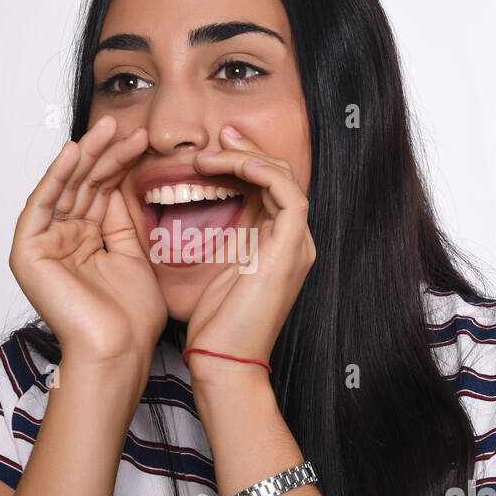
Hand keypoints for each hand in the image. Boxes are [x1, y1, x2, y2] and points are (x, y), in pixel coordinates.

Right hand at [8, 116, 167, 369]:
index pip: (101, 193)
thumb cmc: (130, 319)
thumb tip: (119, 180)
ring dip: (86, 156)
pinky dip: (57, 177)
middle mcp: (63, 241)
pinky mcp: (27, 252)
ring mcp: (43, 245)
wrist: (118, 351)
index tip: (141, 141)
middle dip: (104, 154)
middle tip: (126, 125)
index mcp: (86, 243)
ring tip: (108, 129)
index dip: (119, 165)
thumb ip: (123, 218)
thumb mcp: (134, 255)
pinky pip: (42, 205)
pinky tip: (75, 153)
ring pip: (65, 189)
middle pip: (84, 186)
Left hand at [183, 125, 315, 374]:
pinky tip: (228, 166)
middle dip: (248, 151)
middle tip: (217, 136)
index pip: (271, 188)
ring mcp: (297, 244)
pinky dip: (261, 172)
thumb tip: (198, 203)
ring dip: (247, 159)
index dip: (245, 161)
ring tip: (209, 154)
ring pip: (285, 178)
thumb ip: (217, 233)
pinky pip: (288, 193)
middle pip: (281, 177)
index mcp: (278, 245)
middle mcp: (294, 242)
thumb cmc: (214, 324)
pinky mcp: (291, 248)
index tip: (214, 148)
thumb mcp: (213, 266)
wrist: (225, 359)